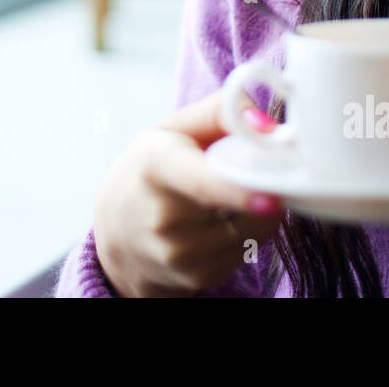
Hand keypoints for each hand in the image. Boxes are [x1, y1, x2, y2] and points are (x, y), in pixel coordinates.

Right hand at [93, 88, 285, 297]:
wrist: (116, 228)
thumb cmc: (152, 169)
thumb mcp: (174, 129)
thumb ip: (221, 112)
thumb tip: (266, 124)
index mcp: (156, 167)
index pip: (201, 183)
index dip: (238, 191)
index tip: (272, 198)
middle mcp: (163, 217)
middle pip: (240, 208)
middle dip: (266, 188)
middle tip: (265, 171)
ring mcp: (177, 254)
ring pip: (252, 231)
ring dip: (261, 212)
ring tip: (237, 195)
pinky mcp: (194, 277)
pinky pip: (246, 252)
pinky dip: (249, 234)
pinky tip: (226, 220)